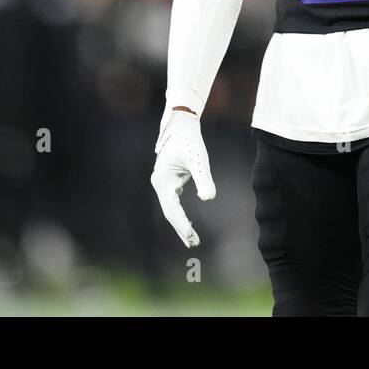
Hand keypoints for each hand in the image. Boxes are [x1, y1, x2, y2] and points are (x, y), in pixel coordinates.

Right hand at [150, 108, 215, 246]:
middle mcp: (159, 183)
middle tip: (194, 243)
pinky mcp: (168, 181)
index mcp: (163, 180)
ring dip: (180, 223)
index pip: (172, 209)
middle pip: (169, 212)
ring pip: (170, 208)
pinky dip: (179, 213)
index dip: (181, 225)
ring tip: (192, 238)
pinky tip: (187, 223)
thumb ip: (204, 179)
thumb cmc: (190, 141)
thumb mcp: (199, 159)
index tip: (190, 238)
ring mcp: (162, 182)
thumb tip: (208, 199)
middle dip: (181, 228)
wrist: (182, 125)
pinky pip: (172, 202)